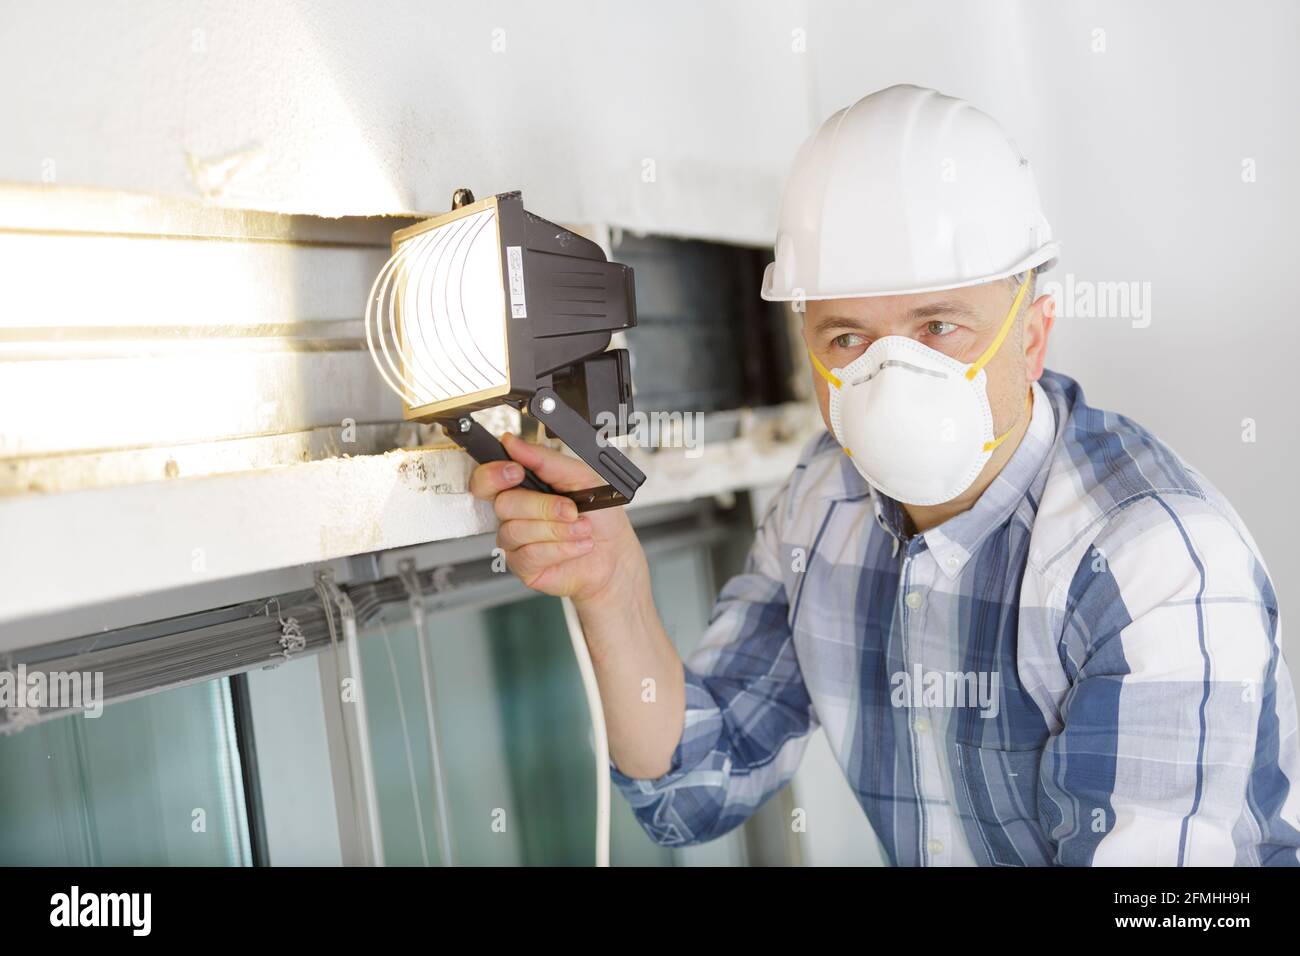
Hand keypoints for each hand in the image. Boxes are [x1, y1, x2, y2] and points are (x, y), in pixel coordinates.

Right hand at [468, 432, 646, 604]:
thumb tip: (515, 444)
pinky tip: (576, 546)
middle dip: (542, 506)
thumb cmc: (600, 516)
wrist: (616, 554)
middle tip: (570, 509)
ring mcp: (516, 541)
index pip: (487, 478)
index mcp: (523, 487)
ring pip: (516, 531)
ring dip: (557, 530)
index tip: (516, 472)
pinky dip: (559, 549)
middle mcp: (515, 513)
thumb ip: (546, 459)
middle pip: (503, 504)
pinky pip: (528, 555)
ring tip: (581, 529)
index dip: (494, 474)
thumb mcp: (581, 477)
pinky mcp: (523, 566)